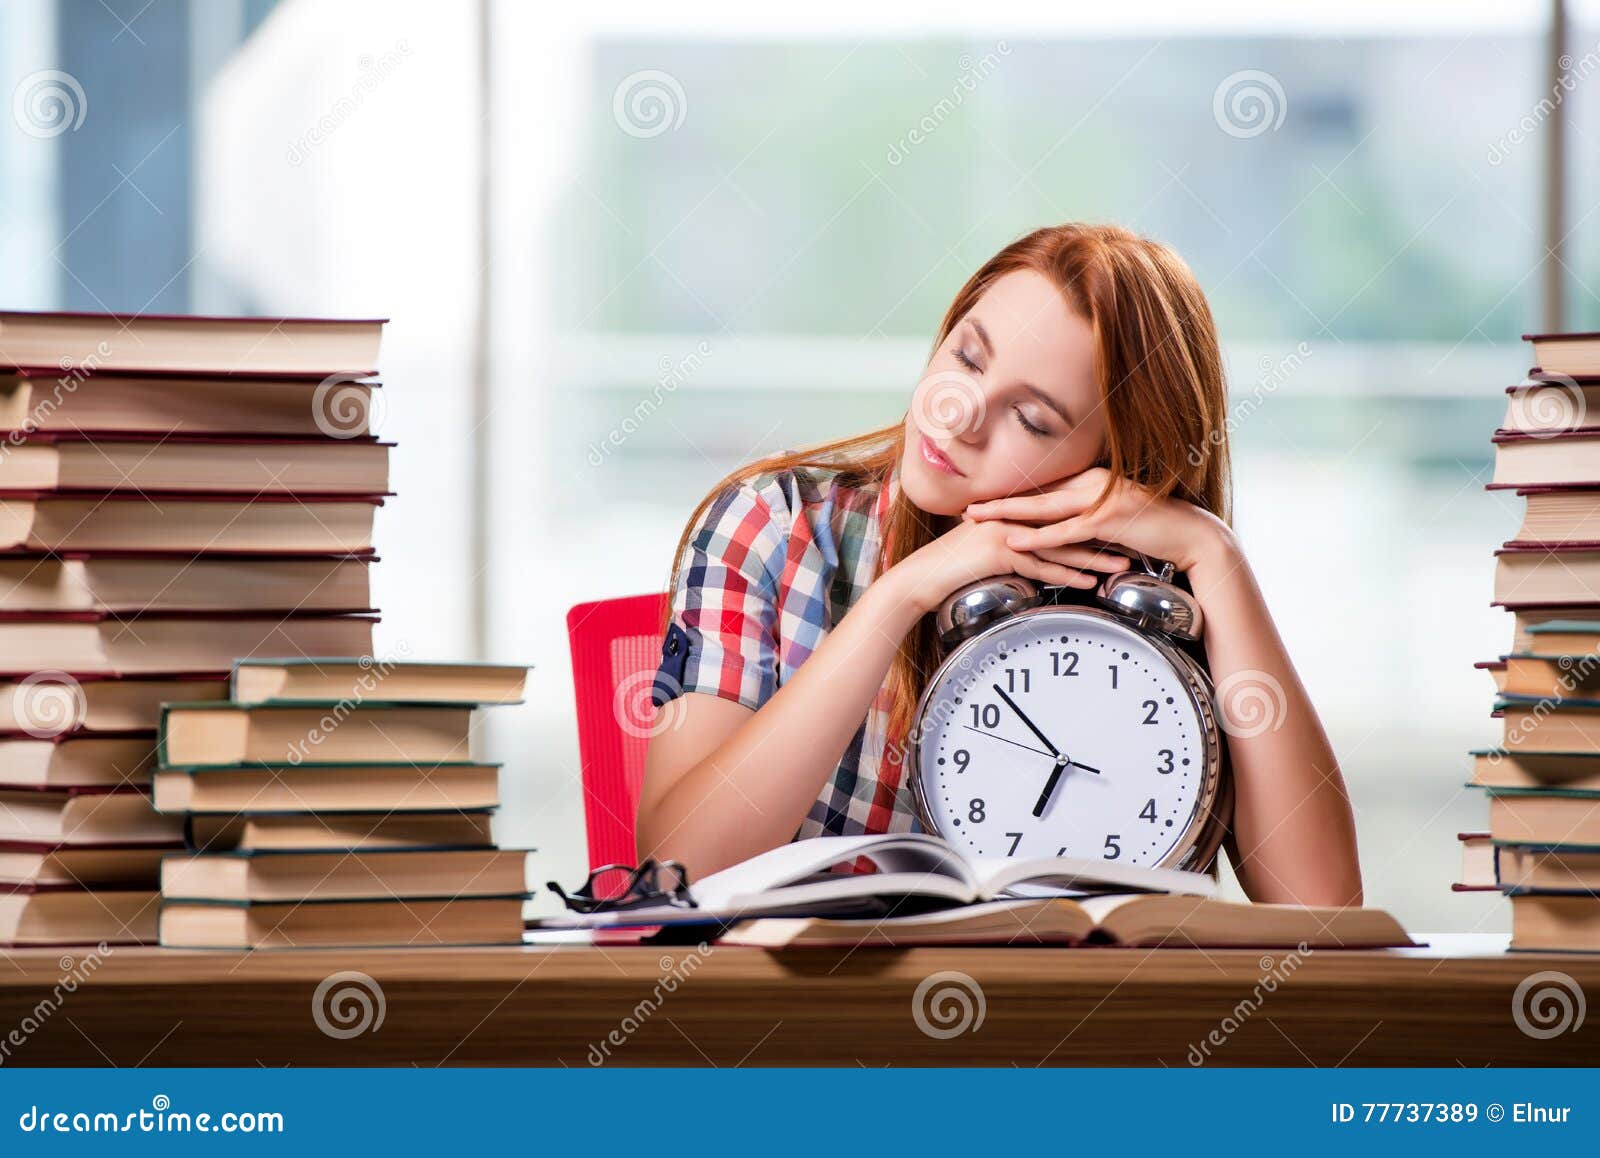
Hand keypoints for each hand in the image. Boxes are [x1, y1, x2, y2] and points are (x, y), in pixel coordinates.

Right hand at [885, 515, 1130, 615]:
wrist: (922, 577)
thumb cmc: (950, 568)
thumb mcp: (985, 552)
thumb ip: (1011, 548)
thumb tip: (1034, 557)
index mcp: (1010, 512)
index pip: (1058, 515)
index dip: (1089, 522)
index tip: (1116, 528)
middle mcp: (1011, 516)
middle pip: (1066, 526)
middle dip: (1102, 535)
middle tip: (1133, 541)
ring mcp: (1006, 532)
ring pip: (1060, 545)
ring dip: (1094, 556)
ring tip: (1121, 565)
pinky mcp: (1000, 552)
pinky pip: (1042, 567)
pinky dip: (1068, 576)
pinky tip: (1089, 582)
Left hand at [962, 467, 1232, 574]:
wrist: (1188, 533)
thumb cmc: (1149, 527)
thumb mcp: (1109, 517)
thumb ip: (1083, 518)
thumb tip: (1058, 528)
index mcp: (1088, 479)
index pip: (1041, 487)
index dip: (1009, 494)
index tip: (980, 499)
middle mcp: (1089, 483)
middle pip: (1033, 493)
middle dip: (997, 501)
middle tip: (965, 508)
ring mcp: (1097, 500)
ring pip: (1041, 509)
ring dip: (1006, 515)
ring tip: (978, 521)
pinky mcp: (1105, 521)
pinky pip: (1063, 532)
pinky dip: (1037, 538)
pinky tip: (1014, 542)